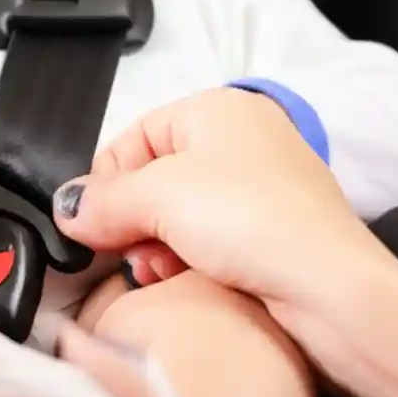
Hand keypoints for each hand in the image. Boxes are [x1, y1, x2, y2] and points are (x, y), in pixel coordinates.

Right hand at [55, 88, 394, 302]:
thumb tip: (66, 209)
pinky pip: (212, 240)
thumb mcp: (158, 197)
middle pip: (156, 177)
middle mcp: (244, 139)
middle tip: (126, 252)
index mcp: (218, 109)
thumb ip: (101, 200)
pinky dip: (189, 259)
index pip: (135, 135)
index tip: (89, 222)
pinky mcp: (274, 233)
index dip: (106, 180)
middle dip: (132, 219)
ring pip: (181, 214)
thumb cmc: (250, 220)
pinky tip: (183, 279)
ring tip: (157, 270)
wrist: (331, 287)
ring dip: (157, 245)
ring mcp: (263, 187)